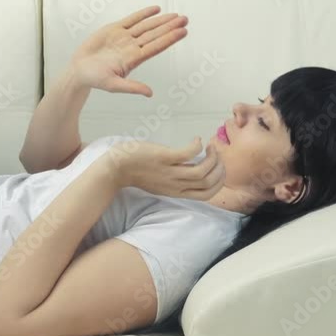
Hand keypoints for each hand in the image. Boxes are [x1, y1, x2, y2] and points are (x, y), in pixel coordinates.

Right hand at [69, 6, 187, 96]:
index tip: (183, 32)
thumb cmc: (95, 79)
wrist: (79, 70)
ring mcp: (124, 37)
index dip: (170, 39)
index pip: (156, 47)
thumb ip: (132, 87)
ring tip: (176, 15)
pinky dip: (143, 14)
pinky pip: (132, 20)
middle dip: (170, 27)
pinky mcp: (114, 30)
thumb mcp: (114, 85)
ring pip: (146, 26)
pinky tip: (156, 10)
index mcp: (133, 59)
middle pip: (155, 34)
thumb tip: (150, 93)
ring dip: (161, 20)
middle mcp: (132, 47)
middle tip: (186, 19)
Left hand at [101, 137, 224, 200]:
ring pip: (202, 171)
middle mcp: (175, 185)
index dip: (219, 182)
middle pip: (208, 183)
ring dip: (212, 158)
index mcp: (176, 192)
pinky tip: (196, 140)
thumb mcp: (161, 183)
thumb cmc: (137, 172)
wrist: (116, 167)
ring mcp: (169, 172)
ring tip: (209, 147)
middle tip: (216, 155)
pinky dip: (197, 146)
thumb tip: (193, 169)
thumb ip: (177, 181)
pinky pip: (188, 154)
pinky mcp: (163, 158)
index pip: (206, 195)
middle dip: (220, 169)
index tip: (219, 169)